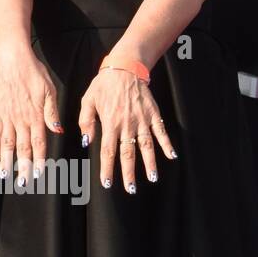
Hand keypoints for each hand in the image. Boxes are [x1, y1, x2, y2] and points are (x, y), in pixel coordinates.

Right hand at [0, 47, 62, 185]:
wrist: (13, 60)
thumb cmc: (34, 73)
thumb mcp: (49, 90)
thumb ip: (52, 113)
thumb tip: (58, 131)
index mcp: (35, 115)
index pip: (38, 142)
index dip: (39, 160)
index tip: (39, 174)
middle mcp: (21, 119)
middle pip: (22, 148)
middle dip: (23, 167)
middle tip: (23, 184)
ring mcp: (7, 117)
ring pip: (7, 144)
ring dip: (7, 161)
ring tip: (6, 176)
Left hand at [78, 67, 176, 192]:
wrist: (125, 66)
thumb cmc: (104, 85)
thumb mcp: (88, 100)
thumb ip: (85, 121)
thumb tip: (86, 141)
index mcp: (110, 122)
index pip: (108, 150)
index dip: (107, 168)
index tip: (107, 182)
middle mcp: (127, 124)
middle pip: (128, 153)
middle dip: (129, 172)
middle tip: (130, 189)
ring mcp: (141, 119)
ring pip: (146, 145)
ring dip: (150, 163)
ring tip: (153, 178)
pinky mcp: (153, 113)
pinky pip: (161, 131)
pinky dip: (167, 143)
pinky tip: (172, 156)